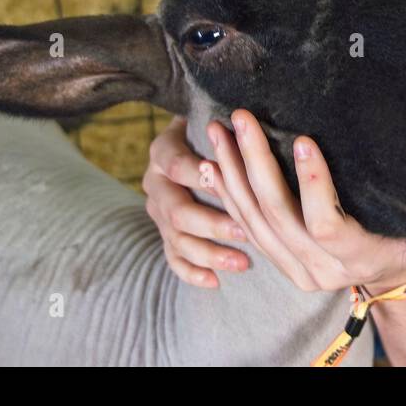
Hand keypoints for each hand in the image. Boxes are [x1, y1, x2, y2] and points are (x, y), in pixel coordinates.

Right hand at [142, 114, 251, 288]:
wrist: (189, 143)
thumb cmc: (213, 131)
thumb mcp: (213, 123)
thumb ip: (225, 130)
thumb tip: (250, 129)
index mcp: (162, 152)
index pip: (176, 165)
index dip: (202, 177)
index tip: (232, 183)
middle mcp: (155, 182)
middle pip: (176, 210)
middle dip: (211, 223)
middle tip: (244, 231)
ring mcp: (157, 212)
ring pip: (176, 239)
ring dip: (209, 253)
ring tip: (242, 262)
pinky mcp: (164, 234)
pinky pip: (173, 259)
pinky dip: (192, 273)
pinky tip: (215, 281)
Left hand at [208, 109, 405, 295]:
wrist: (397, 276)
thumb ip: (386, 188)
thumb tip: (382, 136)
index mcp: (360, 256)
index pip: (326, 223)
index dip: (312, 183)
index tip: (303, 139)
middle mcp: (324, 270)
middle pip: (279, 215)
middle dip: (256, 163)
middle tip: (243, 119)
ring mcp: (299, 272)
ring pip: (255, 222)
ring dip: (233, 174)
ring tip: (219, 134)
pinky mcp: (282, 266)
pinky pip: (247, 229)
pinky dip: (228, 196)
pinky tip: (211, 166)